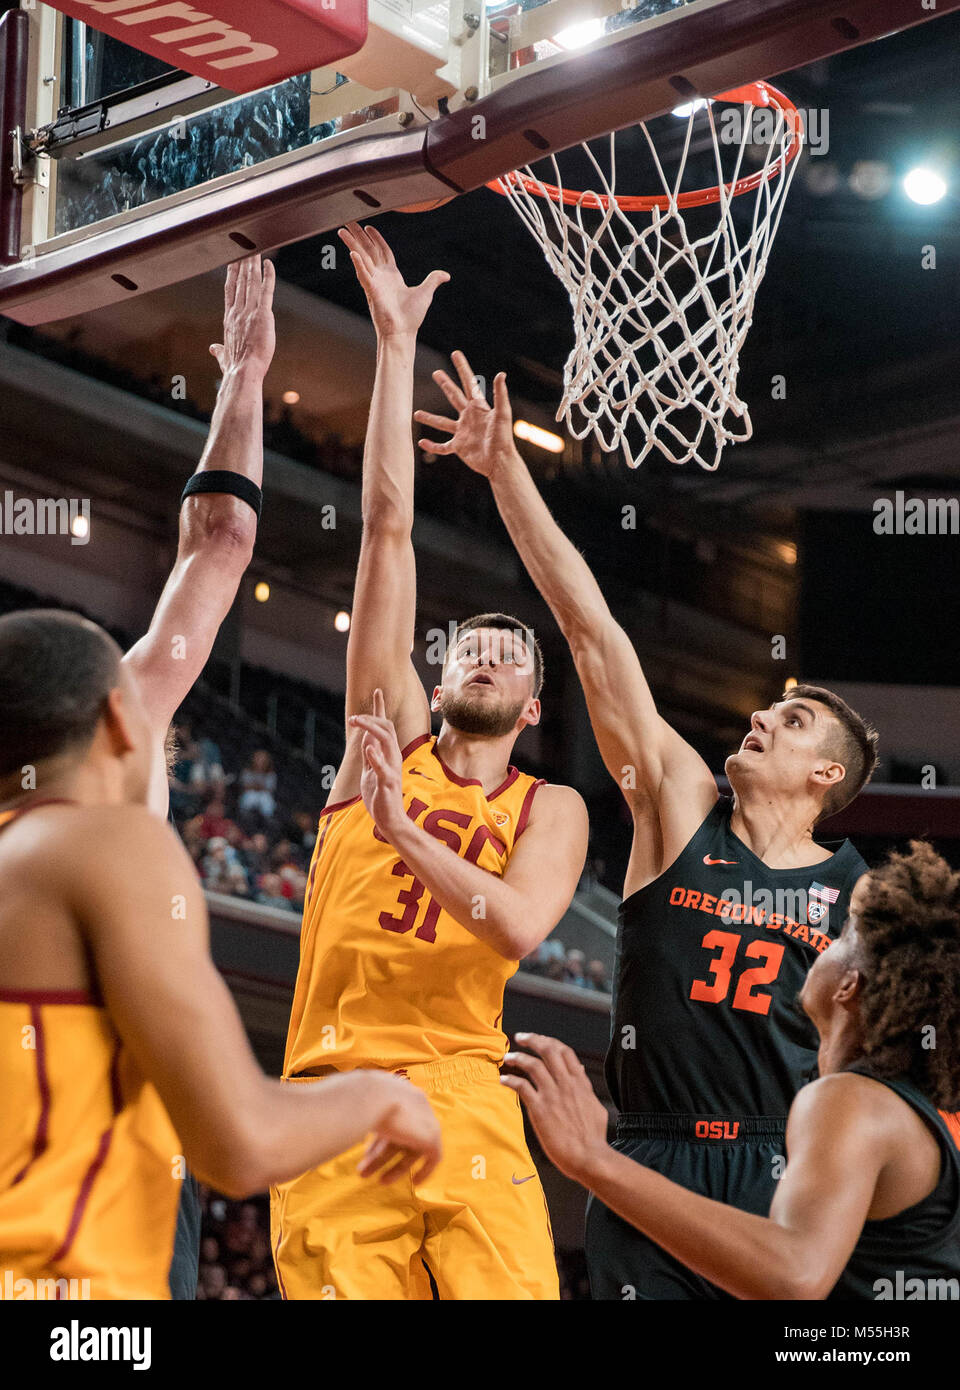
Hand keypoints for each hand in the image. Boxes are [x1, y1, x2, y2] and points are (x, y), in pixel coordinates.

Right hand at [210, 256, 275, 379]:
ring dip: (253, 263)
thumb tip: (213, 349)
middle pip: (239, 281)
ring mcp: (249, 312)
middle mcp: (237, 311)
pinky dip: (268, 276)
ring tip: (255, 247)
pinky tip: (269, 263)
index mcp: (229, 318)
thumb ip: (219, 351)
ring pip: (251, 281)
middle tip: (244, 245)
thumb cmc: (235, 368)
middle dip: (242, 262)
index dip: (231, 273)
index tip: (232, 260)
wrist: (242, 373)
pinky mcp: (262, 315)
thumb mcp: (224, 356)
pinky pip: (266, 290)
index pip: (230, 290)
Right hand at [339, 222, 448, 339]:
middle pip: (368, 250)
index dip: (375, 238)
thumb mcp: (425, 293)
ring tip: (342, 230)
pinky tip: (353, 253)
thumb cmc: (412, 317)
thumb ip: (433, 280)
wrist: (404, 333)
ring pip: (361, 258)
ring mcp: (374, 283)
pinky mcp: (372, 292)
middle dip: (359, 235)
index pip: (382, 251)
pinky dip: (359, 264)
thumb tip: (446, 275)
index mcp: (392, 275)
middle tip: (349, 221)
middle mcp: (381, 276)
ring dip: (352, 244)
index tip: (368, 226)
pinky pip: (364, 275)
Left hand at [348, 688, 405, 838]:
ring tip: (357, 722)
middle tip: (354, 717)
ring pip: (387, 742)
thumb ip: (370, 755)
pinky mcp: (388, 783)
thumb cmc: (380, 796)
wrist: (389, 819)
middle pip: (387, 729)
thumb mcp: (371, 771)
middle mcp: (393, 757)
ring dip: (371, 729)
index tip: (377, 691)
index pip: (386, 726)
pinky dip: (375, 757)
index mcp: (388, 754)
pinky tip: (368, 748)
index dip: (380, 708)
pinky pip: (383, 768)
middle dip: (372, 718)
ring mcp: (392, 769)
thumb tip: (366, 738)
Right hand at [357, 1074, 442, 1184]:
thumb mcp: (350, 1102)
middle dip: (381, 1156)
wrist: (371, 1096)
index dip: (377, 1140)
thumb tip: (329, 1116)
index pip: (390, 1119)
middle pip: (399, 1135)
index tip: (365, 1154)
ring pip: (411, 1147)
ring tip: (380, 1182)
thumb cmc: (353, 1100)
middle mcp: (412, 1102)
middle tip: (363, 1173)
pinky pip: (434, 1156)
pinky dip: (426, 1169)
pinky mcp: (431, 1135)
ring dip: (396, 1166)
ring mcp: (424, 1117)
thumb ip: (346, 1109)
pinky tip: (416, 1182)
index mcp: (396, 1090)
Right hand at [414, 351, 516, 478]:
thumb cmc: (503, 438)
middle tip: (436, 373)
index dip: (462, 367)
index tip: (455, 353)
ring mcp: (462, 432)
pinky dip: (432, 446)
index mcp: (478, 407)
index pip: (468, 383)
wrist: (499, 462)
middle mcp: (469, 417)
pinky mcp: (459, 447)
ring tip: (416, 414)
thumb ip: (500, 394)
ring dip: (430, 418)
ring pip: (442, 423)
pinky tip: (421, 443)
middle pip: (454, 396)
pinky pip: (442, 447)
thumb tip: (501, 374)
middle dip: (445, 384)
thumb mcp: (502, 414)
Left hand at [500, 1033, 609, 1184]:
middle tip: (520, 1037)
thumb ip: (585, 1088)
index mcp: (580, 1082)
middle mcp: (566, 1084)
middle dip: (532, 1039)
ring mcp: (553, 1095)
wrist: (589, 1157)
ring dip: (518, 1058)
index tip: (539, 1039)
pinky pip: (522, 1086)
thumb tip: (580, 1072)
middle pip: (548, 1050)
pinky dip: (510, 1080)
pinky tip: (503, 1080)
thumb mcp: (595, 1106)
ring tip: (508, 1057)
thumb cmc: (593, 1137)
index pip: (564, 1051)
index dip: (549, 1041)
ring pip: (533, 1065)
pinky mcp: (540, 1109)